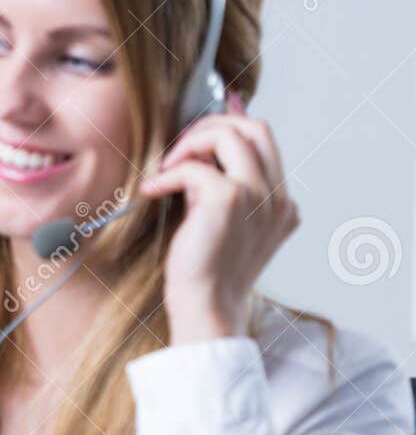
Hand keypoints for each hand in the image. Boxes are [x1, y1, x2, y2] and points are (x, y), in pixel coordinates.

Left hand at [140, 94, 300, 342]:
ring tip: (166, 167)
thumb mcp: (221, 224)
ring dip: (191, 142)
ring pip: (232, 135)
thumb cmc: (205, 274)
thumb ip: (220, 187)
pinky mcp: (229, 200)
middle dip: (212, 125)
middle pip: (256, 128)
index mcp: (281, 205)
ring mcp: (258, 197)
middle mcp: (277, 198)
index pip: (265, 142)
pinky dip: (167, 175)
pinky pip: (194, 168)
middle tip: (179, 148)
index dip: (230, 125)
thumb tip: (201, 148)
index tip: (195, 132)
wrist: (206, 309)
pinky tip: (152, 191)